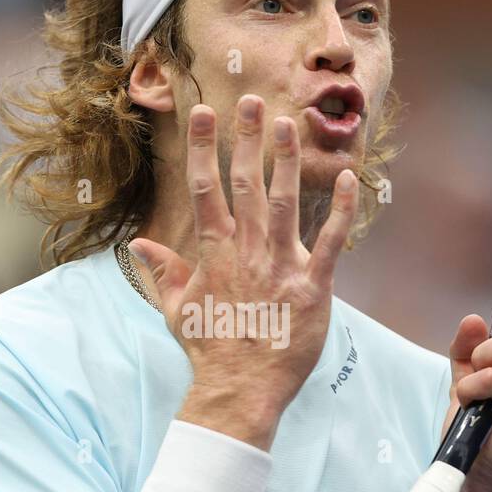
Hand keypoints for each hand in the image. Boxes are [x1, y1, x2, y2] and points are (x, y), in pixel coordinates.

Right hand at [128, 95, 358, 442]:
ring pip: (286, 202)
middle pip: (246, 184)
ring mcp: (281, 267)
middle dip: (249, 139)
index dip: (205, 147)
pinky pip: (331, 242)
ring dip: (287, 161)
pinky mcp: (314, 288)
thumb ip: (164, 272)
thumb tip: (140, 245)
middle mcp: (247, 251)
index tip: (204, 113)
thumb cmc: (210, 351)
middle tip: (252, 100)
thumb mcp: (177, 310)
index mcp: (215, 253)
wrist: (240, 390)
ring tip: (288, 124)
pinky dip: (342, 210)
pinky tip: (350, 179)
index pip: (206, 189)